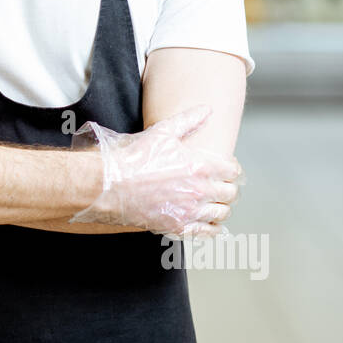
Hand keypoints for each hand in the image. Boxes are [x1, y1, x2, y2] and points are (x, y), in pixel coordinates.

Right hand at [69, 104, 243, 236]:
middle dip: (228, 188)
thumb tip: (205, 110)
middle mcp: (198, 190)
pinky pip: (206, 232)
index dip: (231, 168)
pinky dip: (212, 229)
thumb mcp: (161, 132)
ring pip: (221, 213)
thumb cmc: (134, 159)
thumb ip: (188, 121)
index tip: (227, 169)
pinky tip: (211, 225)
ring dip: (222, 207)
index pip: (232, 171)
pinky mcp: (177, 226)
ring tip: (217, 204)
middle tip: (223, 186)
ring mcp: (189, 210)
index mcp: (199, 166)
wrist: (110, 184)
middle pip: (230, 193)